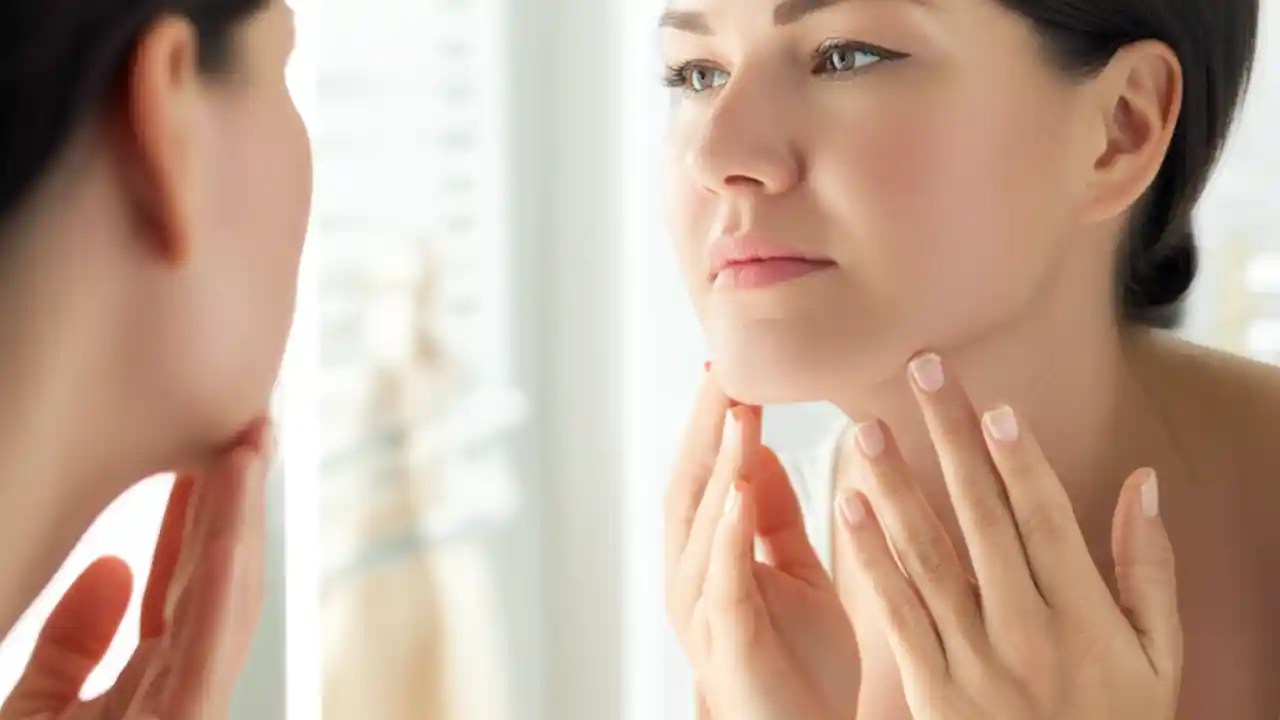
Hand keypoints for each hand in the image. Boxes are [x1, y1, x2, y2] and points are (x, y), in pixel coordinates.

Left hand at [1, 419, 272, 719]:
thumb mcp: (33, 710)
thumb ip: (70, 648)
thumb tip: (111, 567)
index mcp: (153, 690)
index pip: (183, 587)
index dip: (198, 517)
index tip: (212, 457)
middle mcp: (182, 693)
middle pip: (219, 583)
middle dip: (238, 503)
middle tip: (253, 429)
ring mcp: (189, 711)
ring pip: (226, 603)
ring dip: (240, 523)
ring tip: (249, 452)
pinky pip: (205, 651)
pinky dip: (219, 589)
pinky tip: (225, 535)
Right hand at [665, 374, 858, 719]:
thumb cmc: (799, 664)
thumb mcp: (794, 572)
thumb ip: (772, 516)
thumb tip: (754, 449)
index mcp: (707, 557)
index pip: (704, 475)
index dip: (712, 423)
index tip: (730, 369)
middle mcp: (691, 576)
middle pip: (690, 485)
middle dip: (704, 426)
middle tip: (723, 368)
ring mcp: (701, 608)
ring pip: (699, 522)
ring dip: (717, 463)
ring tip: (736, 410)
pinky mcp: (725, 639)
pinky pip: (722, 576)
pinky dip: (727, 529)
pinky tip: (739, 489)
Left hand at [836, 354, 1180, 719]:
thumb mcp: (1159, 657)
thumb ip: (1149, 570)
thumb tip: (1143, 484)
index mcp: (1083, 616)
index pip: (1044, 518)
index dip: (1018, 459)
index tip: (992, 405)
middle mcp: (1025, 629)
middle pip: (981, 516)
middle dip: (949, 438)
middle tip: (921, 373)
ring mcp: (973, 658)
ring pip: (928, 554)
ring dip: (896, 485)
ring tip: (869, 428)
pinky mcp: (931, 687)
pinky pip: (896, 610)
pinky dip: (870, 556)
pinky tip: (849, 505)